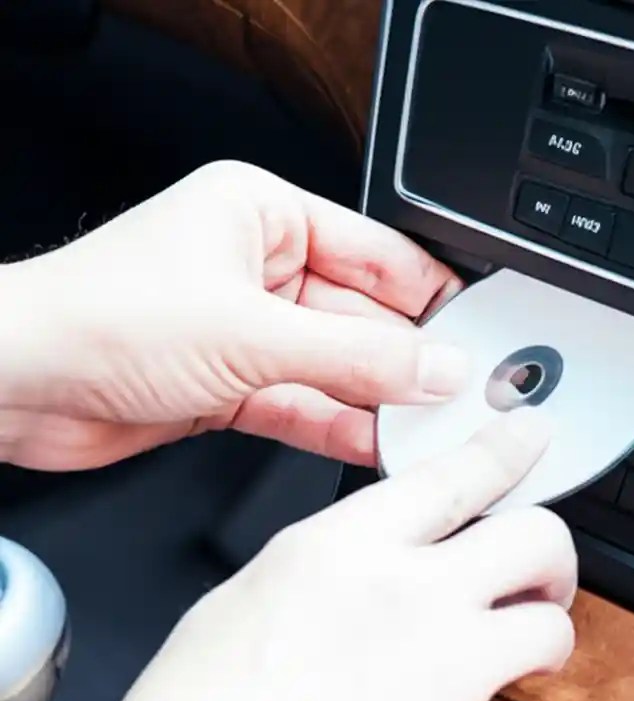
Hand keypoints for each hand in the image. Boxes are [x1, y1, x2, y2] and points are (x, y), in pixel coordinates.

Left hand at [0, 160, 467, 470]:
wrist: (10, 387)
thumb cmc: (94, 318)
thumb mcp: (250, 333)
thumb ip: (358, 356)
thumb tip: (437, 365)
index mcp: (264, 216)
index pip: (379, 253)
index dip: (434, 298)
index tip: (478, 339)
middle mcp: (257, 268)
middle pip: (363, 317)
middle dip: (407, 360)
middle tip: (458, 396)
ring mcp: (245, 329)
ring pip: (337, 366)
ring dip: (377, 400)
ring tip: (429, 427)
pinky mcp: (230, 384)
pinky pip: (304, 403)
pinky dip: (337, 425)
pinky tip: (377, 442)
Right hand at [115, 406, 576, 700]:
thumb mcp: (252, 598)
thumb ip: (332, 561)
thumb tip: (374, 555)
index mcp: (340, 547)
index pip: (452, 474)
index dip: (505, 449)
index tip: (530, 436)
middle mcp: (404, 593)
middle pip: (534, 536)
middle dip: (551, 554)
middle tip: (539, 576)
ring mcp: (441, 662)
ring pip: (549, 624)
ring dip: (544, 632)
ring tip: (520, 646)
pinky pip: (510, 696)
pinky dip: (503, 694)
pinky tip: (465, 700)